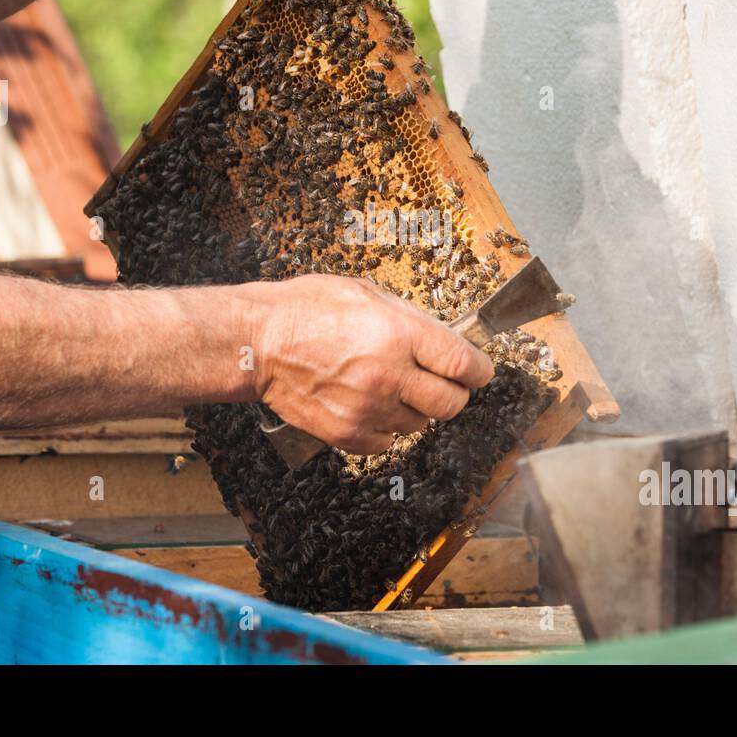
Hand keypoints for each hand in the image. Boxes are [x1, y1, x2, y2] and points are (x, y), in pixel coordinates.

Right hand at [248, 275, 495, 454]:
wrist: (257, 344)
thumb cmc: (305, 310)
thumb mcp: (366, 293)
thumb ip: (410, 318)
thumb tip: (444, 338)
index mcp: (398, 335)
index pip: (464, 364)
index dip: (480, 370)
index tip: (478, 370)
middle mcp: (389, 376)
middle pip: (452, 404)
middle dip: (454, 393)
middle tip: (441, 381)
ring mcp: (369, 410)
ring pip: (421, 425)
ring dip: (416, 409)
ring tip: (391, 387)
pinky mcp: (348, 435)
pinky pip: (389, 442)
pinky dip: (387, 428)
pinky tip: (370, 404)